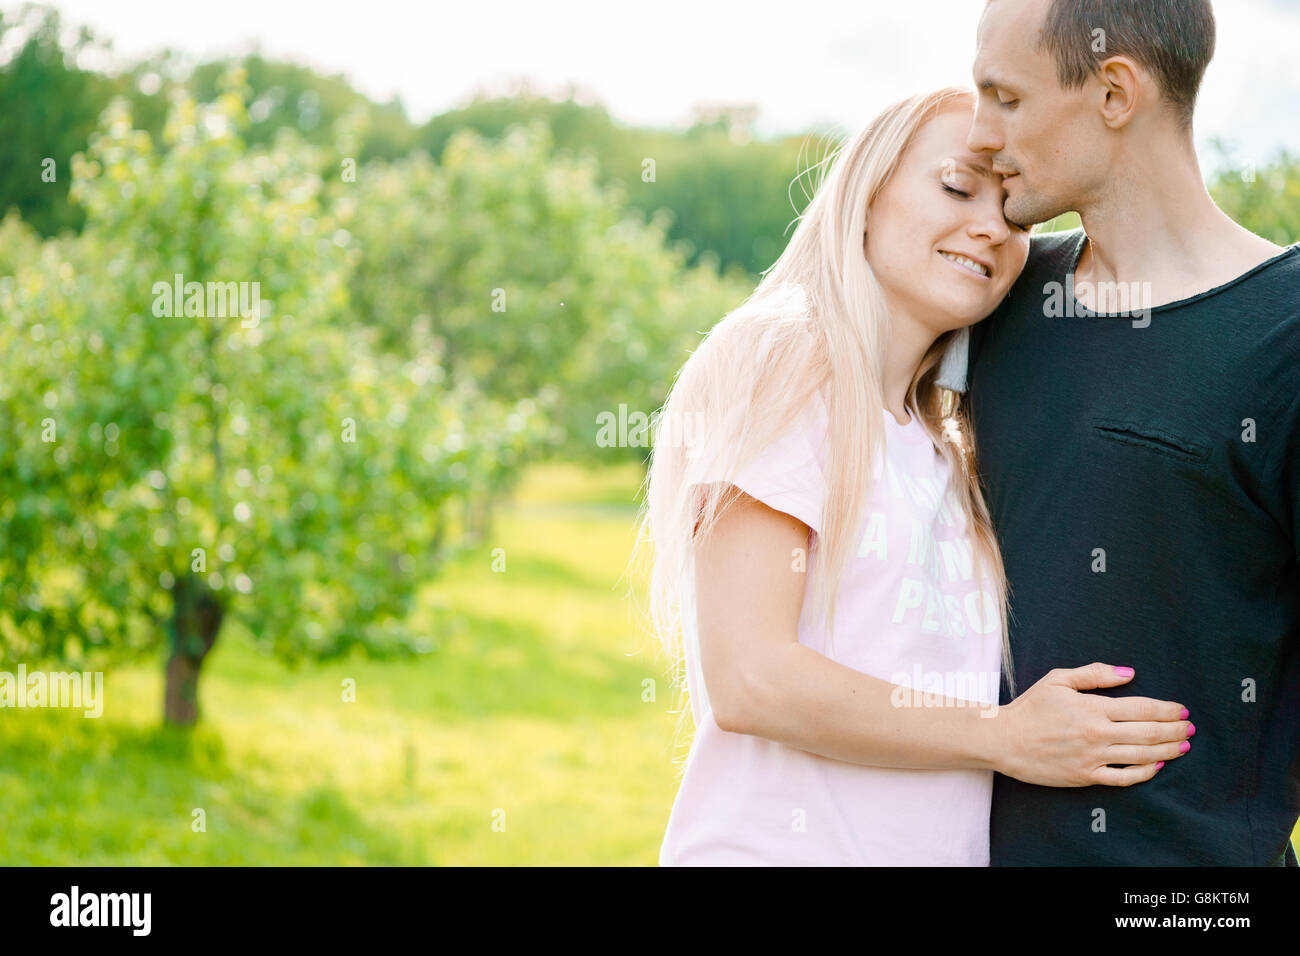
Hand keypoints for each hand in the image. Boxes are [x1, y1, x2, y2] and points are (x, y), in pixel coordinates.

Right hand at [994, 662, 1192, 786]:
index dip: (1167, 709)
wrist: (1004, 740)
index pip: (1141, 708)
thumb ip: (1095, 674)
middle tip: (1190, 728)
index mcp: (1093, 708)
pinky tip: (1155, 765)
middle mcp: (1097, 734)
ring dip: (1168, 750)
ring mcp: (1093, 758)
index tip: (1181, 709)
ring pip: (1142, 756)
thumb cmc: (1030, 707)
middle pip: (1148, 733)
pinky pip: (1124, 778)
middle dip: (1175, 730)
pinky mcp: (1086, 776)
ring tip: (1183, 746)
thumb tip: (1129, 673)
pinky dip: (1144, 773)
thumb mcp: (1058, 680)